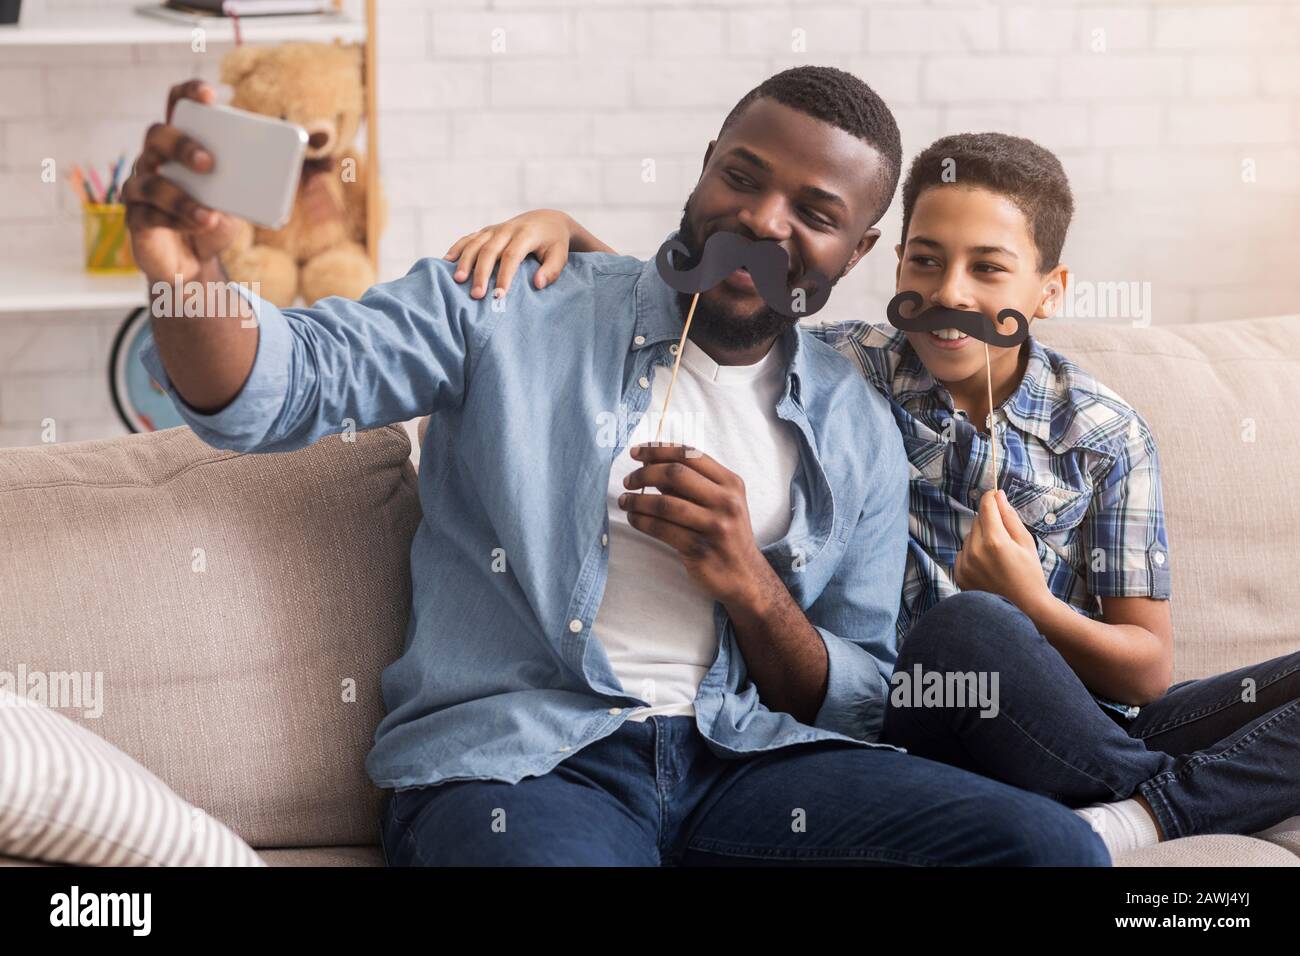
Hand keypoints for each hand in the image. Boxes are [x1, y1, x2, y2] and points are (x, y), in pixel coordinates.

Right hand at [122, 80, 245, 285]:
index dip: (189, 93)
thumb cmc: (214, 218)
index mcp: (181, 144)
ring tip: (210, 215)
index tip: (209, 94)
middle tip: (209, 163)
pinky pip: (148, 214)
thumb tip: (300, 165)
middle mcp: (155, 159)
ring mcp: (141, 187)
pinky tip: (197, 227)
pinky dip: (175, 221)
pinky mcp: (137, 218)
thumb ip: (253, 180)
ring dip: (181, 197)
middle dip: (182, 145)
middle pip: (157, 135)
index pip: (177, 105)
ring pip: (150, 180)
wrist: (195, 262)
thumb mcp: (238, 198)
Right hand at [442, 209, 576, 298]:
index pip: (512, 256)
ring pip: (475, 243)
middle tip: (476, 295)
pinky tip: (446, 261)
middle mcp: (507, 229)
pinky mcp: (486, 231)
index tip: (499, 296)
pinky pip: (468, 238)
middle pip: (489, 250)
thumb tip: (538, 284)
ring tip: (458, 281)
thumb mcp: (560, 255)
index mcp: (526, 234)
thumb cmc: (554, 243)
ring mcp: (494, 229)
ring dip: (465, 262)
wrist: (546, 220)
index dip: (505, 276)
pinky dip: (457, 248)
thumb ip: (552, 270)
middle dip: (481, 273)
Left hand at [617, 443, 773, 608]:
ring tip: (624, 501)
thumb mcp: (720, 501)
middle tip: (628, 480)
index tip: (636, 452)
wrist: (745, 575)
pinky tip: (634, 518)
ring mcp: (715, 527)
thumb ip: (691, 483)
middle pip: (676, 474)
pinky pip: (662, 530)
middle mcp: (726, 501)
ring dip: (638, 500)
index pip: (690, 455)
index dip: (658, 450)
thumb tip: (649, 463)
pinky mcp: (700, 550)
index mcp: (731, 483)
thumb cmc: (726, 533)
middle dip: (644, 474)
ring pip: (665, 504)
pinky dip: (641, 521)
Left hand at [954, 489, 1051, 613]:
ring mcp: (964, 564)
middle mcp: (975, 551)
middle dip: (989, 522)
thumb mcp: (1025, 543)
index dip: (990, 498)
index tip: (994, 495)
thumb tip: (998, 495)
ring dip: (980, 538)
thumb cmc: (1030, 575)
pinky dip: (972, 554)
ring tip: (998, 557)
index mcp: (995, 541)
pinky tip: (988, 567)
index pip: (986, 507)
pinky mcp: (959, 574)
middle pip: (977, 520)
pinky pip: (962, 552)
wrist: (1023, 609)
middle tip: (1005, 537)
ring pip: (969, 536)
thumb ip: (1010, 517)